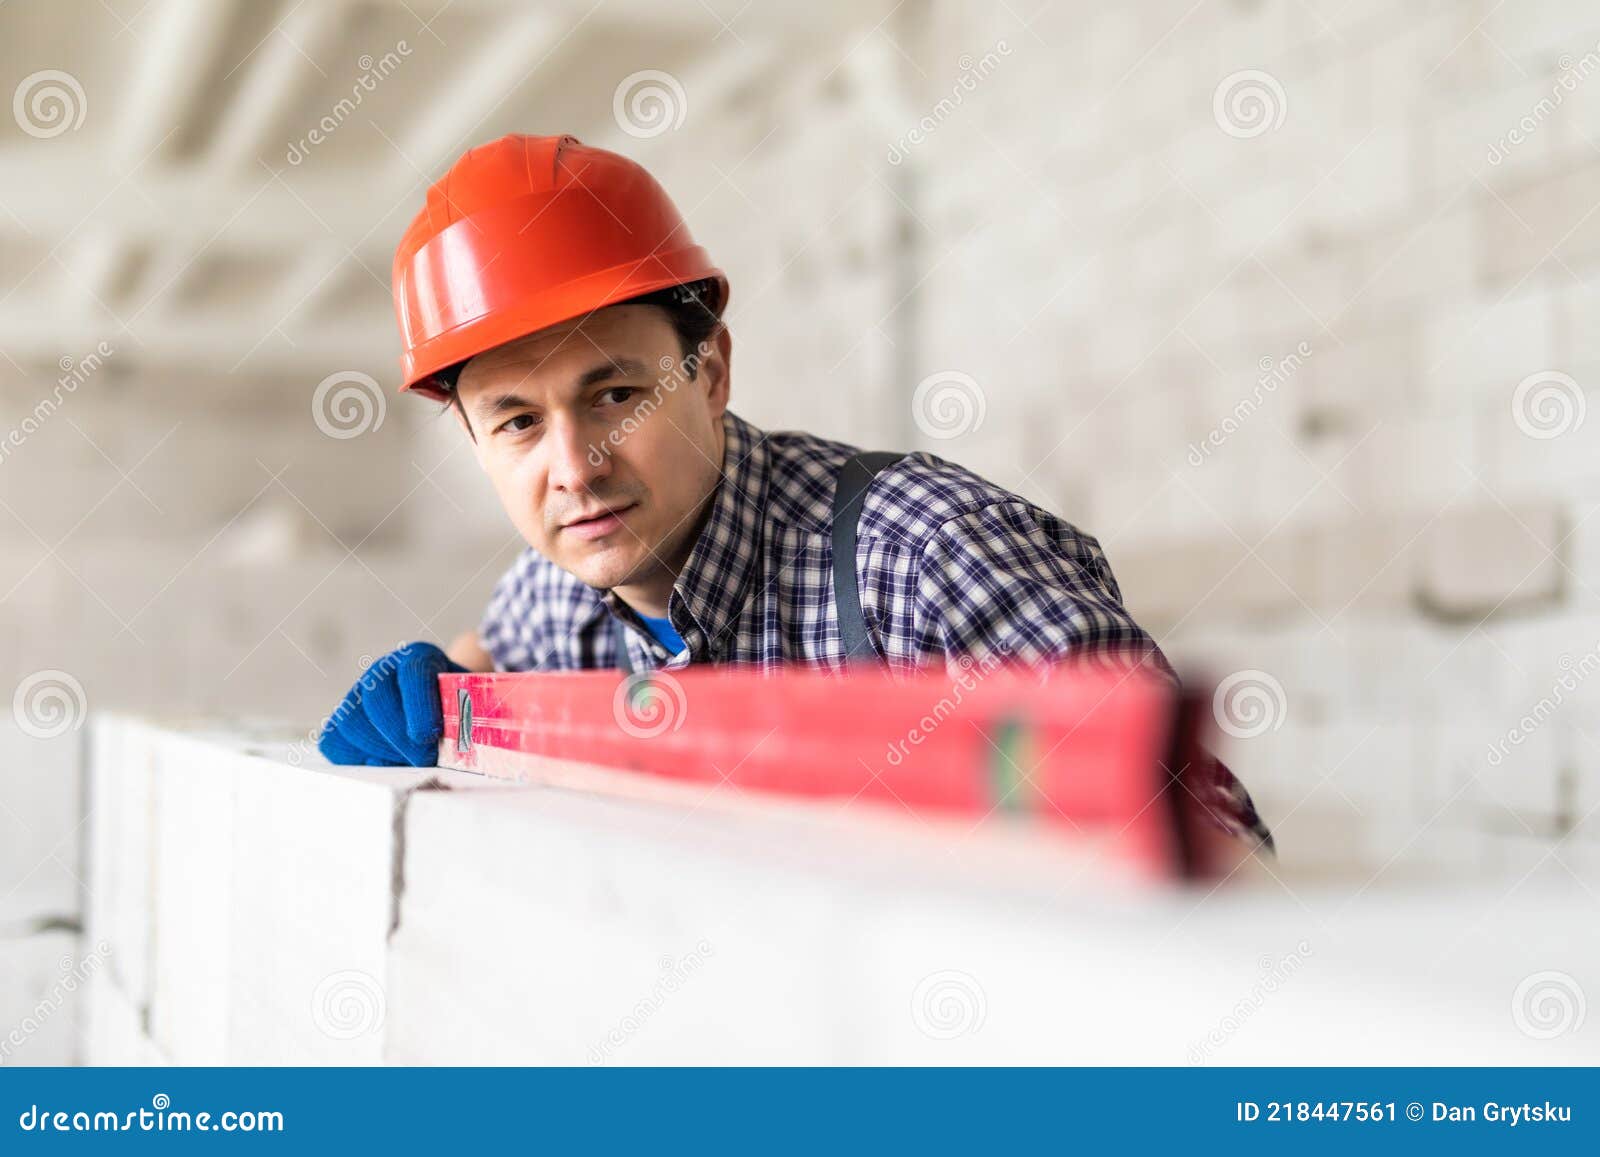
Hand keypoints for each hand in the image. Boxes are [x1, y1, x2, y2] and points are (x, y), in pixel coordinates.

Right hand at [317, 642, 466, 766]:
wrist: (445, 708)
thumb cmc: (462, 710)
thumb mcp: (475, 705)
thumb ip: (471, 717)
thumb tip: (462, 745)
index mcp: (420, 657)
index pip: (414, 673)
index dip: (419, 707)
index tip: (427, 737)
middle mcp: (384, 671)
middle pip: (377, 700)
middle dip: (398, 738)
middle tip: (422, 761)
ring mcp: (359, 694)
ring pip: (351, 722)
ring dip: (379, 752)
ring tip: (406, 765)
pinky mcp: (343, 720)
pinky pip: (334, 741)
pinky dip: (354, 759)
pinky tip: (383, 765)